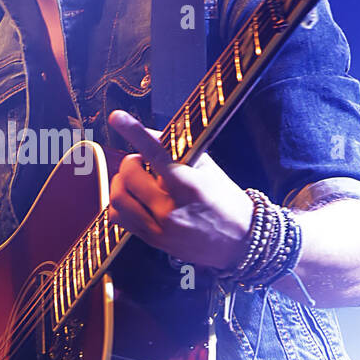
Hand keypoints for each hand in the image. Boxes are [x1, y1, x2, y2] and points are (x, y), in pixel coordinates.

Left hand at [106, 109, 253, 271]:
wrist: (242, 241)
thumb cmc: (226, 201)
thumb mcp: (208, 169)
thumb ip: (177, 151)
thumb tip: (148, 133)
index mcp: (190, 186)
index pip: (155, 154)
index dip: (134, 132)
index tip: (118, 118)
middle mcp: (172, 210)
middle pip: (128, 175)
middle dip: (131, 162)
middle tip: (141, 162)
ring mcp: (161, 229)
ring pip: (118, 198)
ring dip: (121, 183)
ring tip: (136, 181)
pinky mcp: (154, 241)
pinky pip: (119, 219)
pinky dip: (121, 204)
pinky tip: (135, 200)